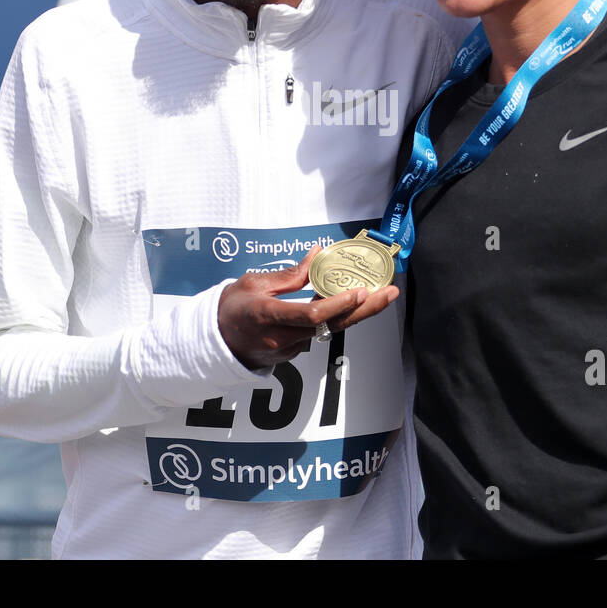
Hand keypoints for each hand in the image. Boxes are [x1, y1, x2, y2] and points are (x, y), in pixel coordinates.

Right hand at [217, 245, 398, 369]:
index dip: (338, 303)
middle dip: (366, 310)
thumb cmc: (231, 308)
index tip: (360, 290)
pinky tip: (354, 303)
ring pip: (330, 330)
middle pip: (333, 326)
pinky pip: (321, 333)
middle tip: (390, 293)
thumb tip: (317, 254)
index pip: (311, 314)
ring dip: (357, 313)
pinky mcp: (294, 353)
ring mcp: (290, 349)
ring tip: (382, 293)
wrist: (215, 342)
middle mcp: (283, 337)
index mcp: (269, 316)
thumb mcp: (254, 284)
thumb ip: (289, 275)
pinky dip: (339, 318)